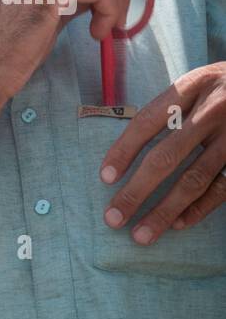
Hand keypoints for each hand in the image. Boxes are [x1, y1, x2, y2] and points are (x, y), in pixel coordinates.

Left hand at [100, 62, 225, 242]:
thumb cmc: (225, 89)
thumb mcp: (200, 84)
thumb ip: (171, 110)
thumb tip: (126, 153)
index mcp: (192, 86)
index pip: (147, 122)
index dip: (123, 151)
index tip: (105, 179)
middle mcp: (214, 109)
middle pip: (166, 156)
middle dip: (136, 191)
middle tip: (114, 218)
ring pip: (195, 179)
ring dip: (165, 210)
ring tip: (142, 234)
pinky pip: (222, 188)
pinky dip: (200, 208)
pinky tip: (178, 223)